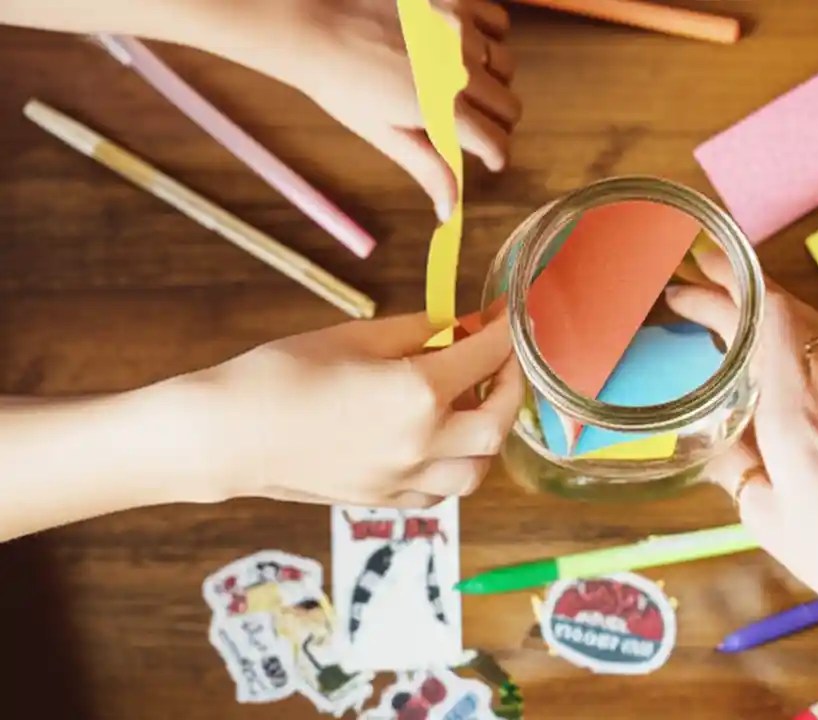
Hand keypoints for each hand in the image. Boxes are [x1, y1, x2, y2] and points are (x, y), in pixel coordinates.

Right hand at [188, 313, 521, 507]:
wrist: (227, 435)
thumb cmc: (281, 374)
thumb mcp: (355, 336)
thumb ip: (416, 333)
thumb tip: (455, 328)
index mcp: (418, 394)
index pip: (485, 359)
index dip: (502, 333)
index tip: (504, 317)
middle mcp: (422, 444)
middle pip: (496, 423)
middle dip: (509, 386)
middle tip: (502, 359)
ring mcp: (404, 480)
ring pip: (477, 470)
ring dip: (487, 436)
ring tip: (474, 404)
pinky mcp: (384, 501)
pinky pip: (442, 492)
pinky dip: (456, 467)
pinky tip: (441, 441)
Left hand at [218, 0, 520, 220]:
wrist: (315, 24)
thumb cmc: (342, 84)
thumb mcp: (384, 134)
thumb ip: (427, 169)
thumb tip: (450, 213)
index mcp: (442, 108)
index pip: (496, 142)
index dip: (495, 156)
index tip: (490, 159)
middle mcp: (460, 69)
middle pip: (509, 107)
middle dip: (495, 122)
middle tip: (470, 122)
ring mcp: (461, 31)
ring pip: (507, 66)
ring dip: (494, 80)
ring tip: (463, 80)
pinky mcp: (456, 0)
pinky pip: (498, 22)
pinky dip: (490, 36)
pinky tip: (465, 45)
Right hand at [666, 252, 817, 719]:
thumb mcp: (769, 518)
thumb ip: (735, 464)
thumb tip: (712, 438)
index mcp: (796, 409)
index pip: (763, 314)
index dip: (726, 285)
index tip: (692, 279)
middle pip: (788, 309)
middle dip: (741, 289)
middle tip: (704, 281)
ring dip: (775, 313)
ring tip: (739, 316)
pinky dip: (808, 342)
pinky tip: (792, 360)